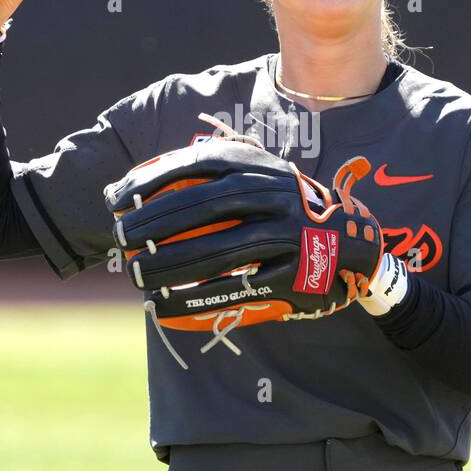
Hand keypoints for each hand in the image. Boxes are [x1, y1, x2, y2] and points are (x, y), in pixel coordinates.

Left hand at [103, 114, 384, 367]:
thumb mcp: (257, 178)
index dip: (153, 180)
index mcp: (262, 166)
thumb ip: (206, 176)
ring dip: (170, 265)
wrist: (354, 244)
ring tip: (137, 274)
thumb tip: (128, 186)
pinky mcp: (293, 276)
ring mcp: (288, 236)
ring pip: (218, 251)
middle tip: (120, 238)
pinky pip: (237, 289)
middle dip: (154, 224)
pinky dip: (196, 300)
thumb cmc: (284, 210)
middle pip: (203, 207)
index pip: (198, 164)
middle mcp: (277, 195)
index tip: (117, 198)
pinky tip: (164, 306)